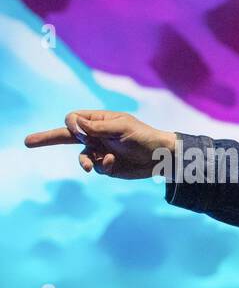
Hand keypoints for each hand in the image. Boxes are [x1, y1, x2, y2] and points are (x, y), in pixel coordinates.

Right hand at [24, 110, 176, 179]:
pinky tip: (114, 163)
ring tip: (91, 167)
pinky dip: (103, 166)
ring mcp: (100, 151)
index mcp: (98, 121)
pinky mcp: (107, 166)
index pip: (73, 120)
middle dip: (46, 139)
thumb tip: (75, 123)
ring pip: (81, 157)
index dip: (72, 125)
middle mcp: (96, 136)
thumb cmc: (144, 136)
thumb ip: (98, 127)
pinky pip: (96, 168)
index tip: (78, 130)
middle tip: (27, 141)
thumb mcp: (122, 128)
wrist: (162, 157)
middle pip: (66, 136)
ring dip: (85, 161)